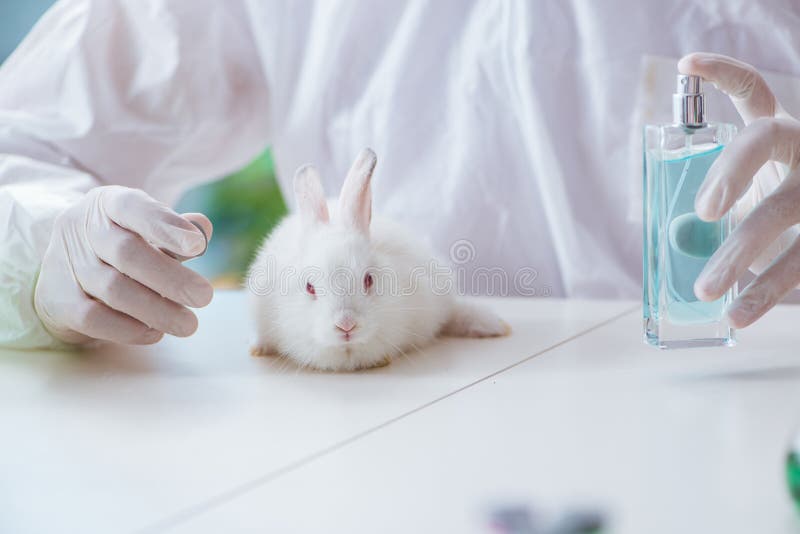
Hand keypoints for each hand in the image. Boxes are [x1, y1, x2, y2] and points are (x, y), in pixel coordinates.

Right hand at [34, 185, 213, 344]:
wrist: (68, 267)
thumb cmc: (124, 243)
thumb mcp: (149, 228)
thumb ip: (176, 230)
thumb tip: (202, 229)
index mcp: (107, 203)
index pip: (133, 207)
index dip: (166, 226)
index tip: (198, 246)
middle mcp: (81, 228)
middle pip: (126, 252)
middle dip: (170, 278)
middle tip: (205, 297)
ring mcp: (65, 263)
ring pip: (113, 289)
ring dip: (157, 310)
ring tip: (188, 323)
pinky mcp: (58, 299)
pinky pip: (93, 318)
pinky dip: (127, 329)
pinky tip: (155, 332)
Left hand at [679, 52, 799, 327]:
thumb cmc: (779, 205)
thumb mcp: (751, 193)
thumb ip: (713, 207)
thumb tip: (674, 243)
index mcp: (778, 133)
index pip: (754, 91)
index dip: (723, 74)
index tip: (685, 65)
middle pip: (766, 141)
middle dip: (731, 171)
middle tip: (702, 211)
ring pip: (782, 213)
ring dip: (740, 254)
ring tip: (705, 290)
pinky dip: (766, 292)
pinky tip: (739, 314)